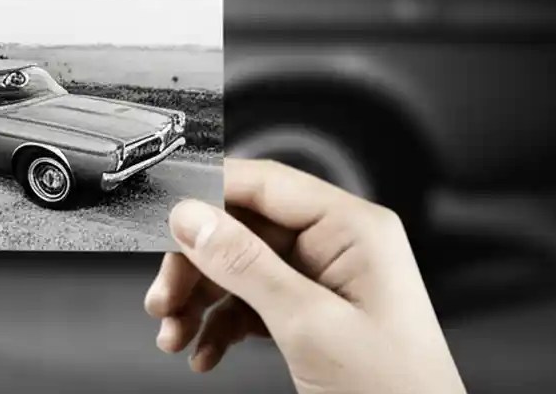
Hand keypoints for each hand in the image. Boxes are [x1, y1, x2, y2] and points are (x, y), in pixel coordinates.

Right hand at [144, 159, 463, 393]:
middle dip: (195, 265)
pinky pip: (250, 305)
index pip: (265, 183)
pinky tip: (203, 352)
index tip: (160, 218)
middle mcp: (339, 246)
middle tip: (162, 299)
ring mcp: (324, 283)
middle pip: (242, 229)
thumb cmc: (395, 393)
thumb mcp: (310, 326)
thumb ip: (247, 266)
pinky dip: (219, 327)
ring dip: (199, 301)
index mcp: (354, 229)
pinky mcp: (312, 317)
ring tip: (173, 335)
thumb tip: (192, 217)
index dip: (207, 195)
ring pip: (238, 269)